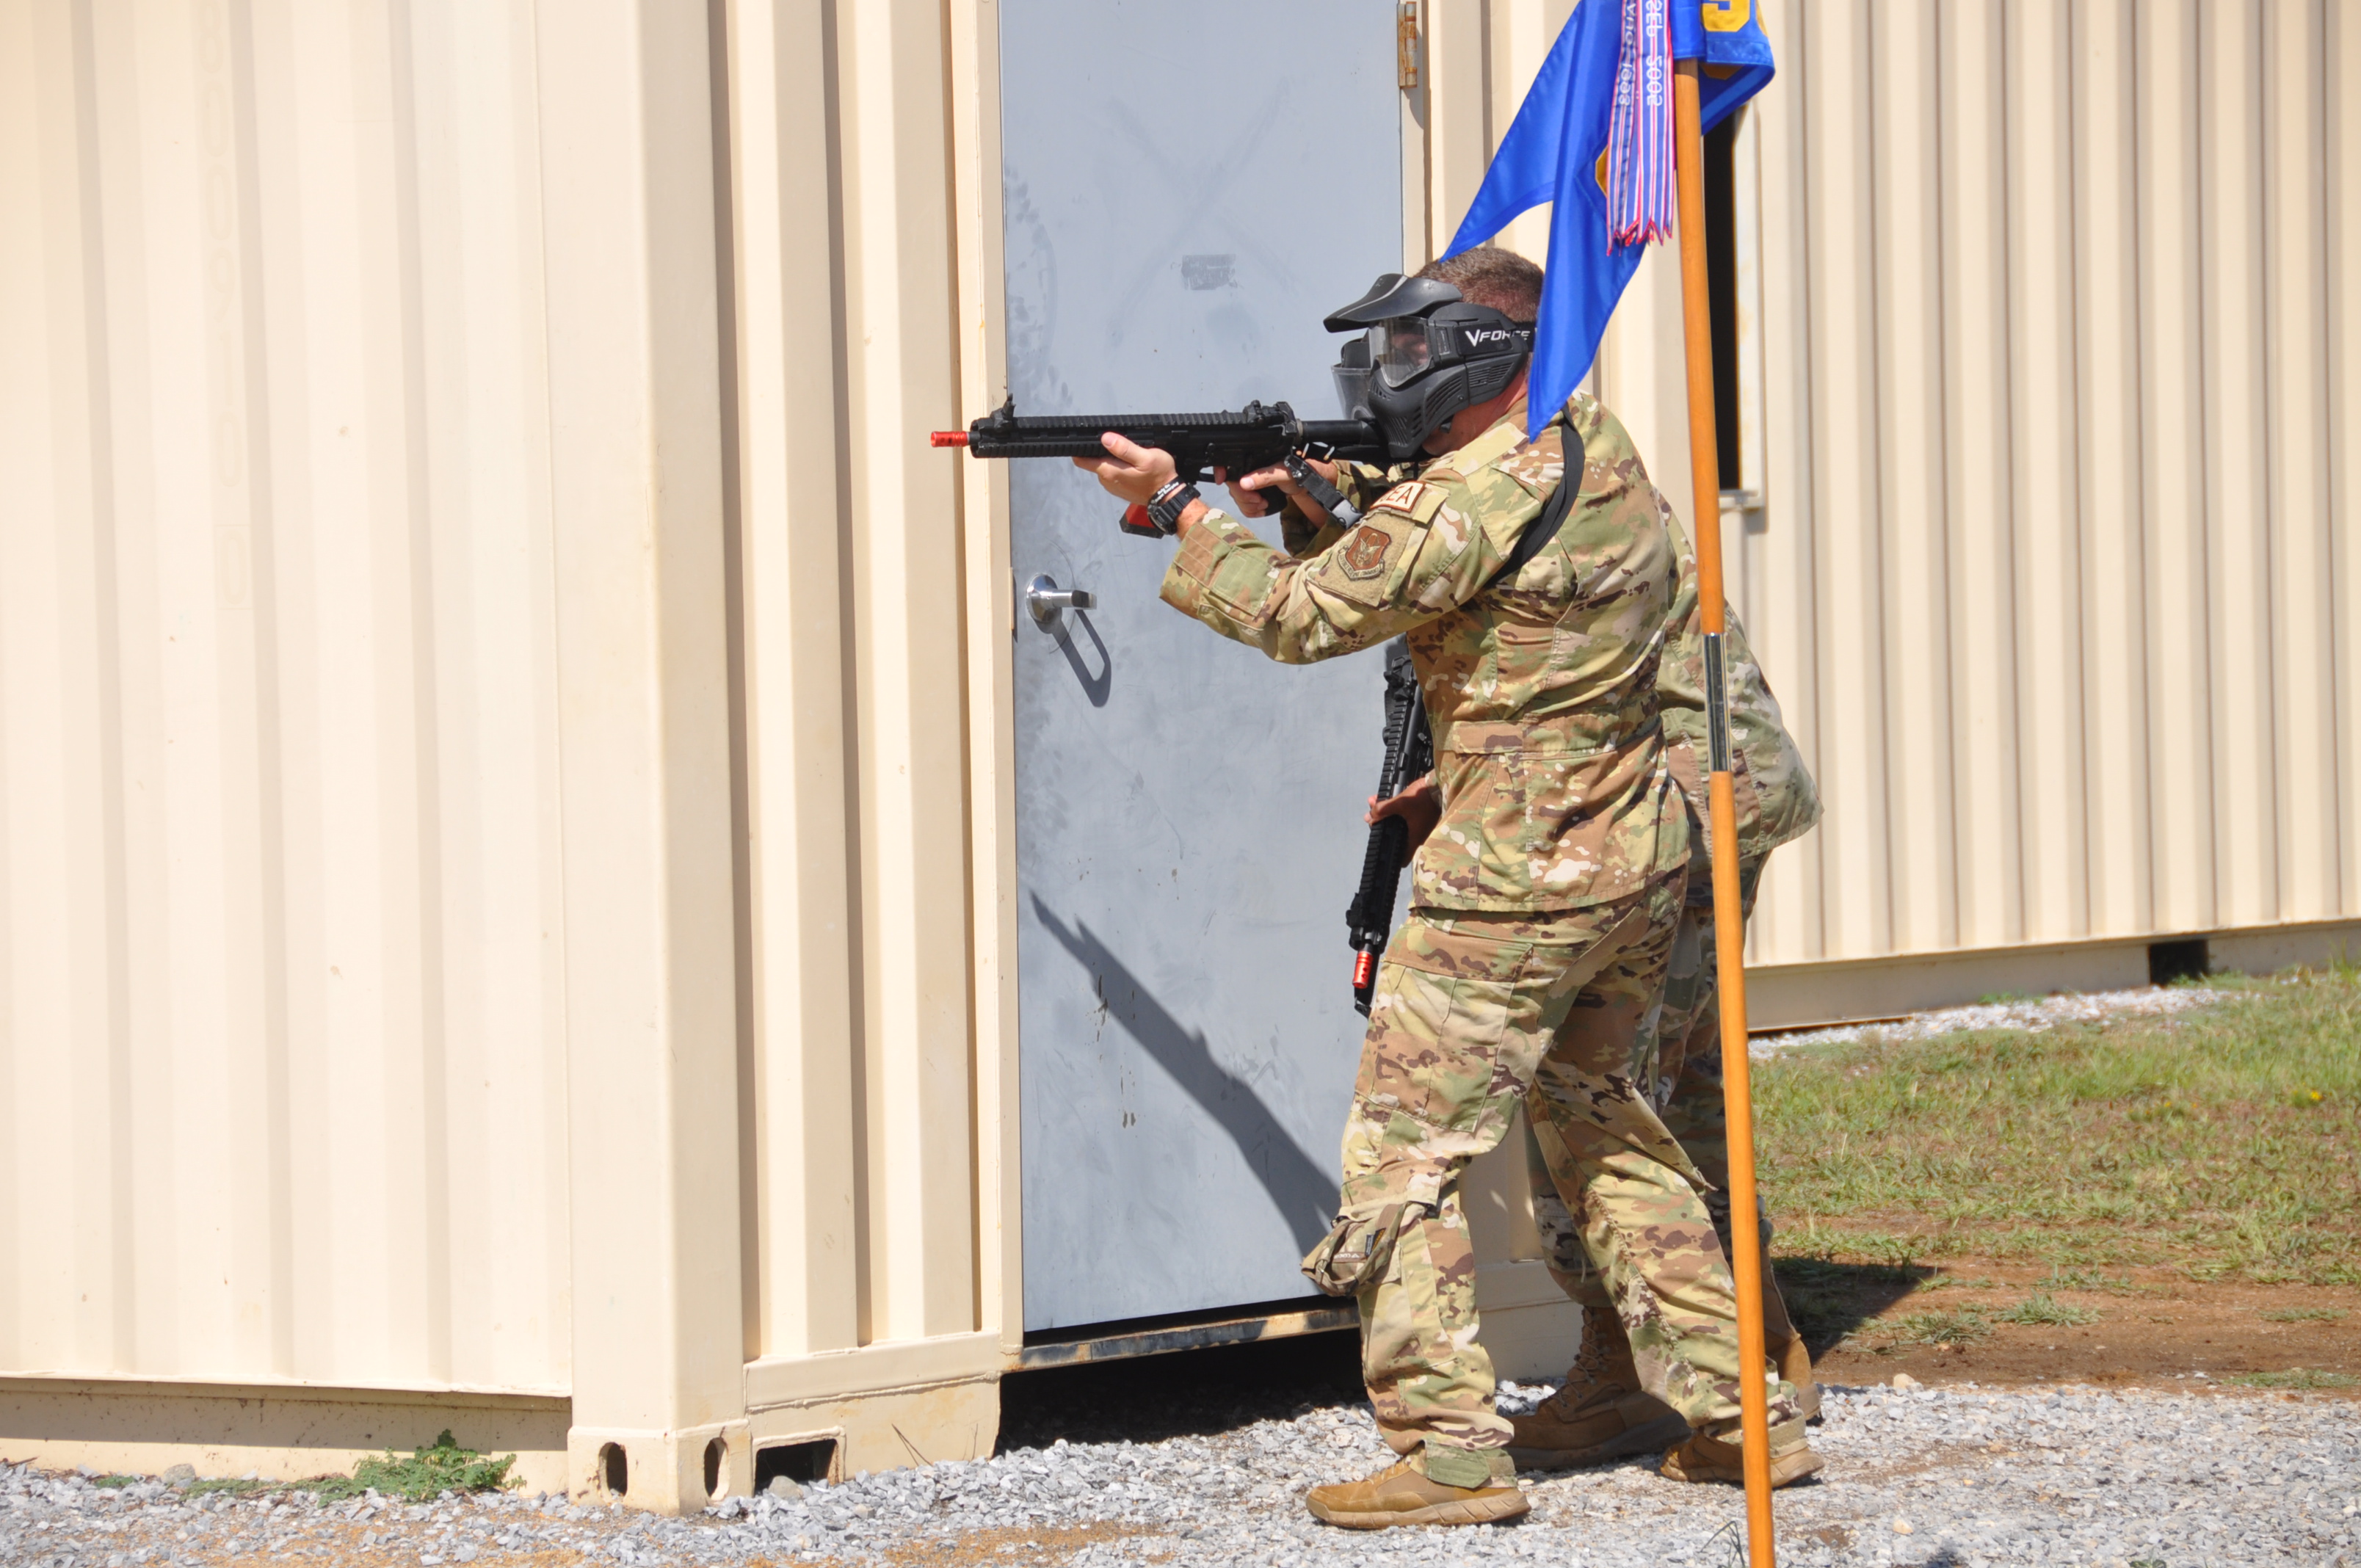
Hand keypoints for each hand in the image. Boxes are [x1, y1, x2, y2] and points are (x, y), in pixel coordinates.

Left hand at [1071, 432, 1177, 504]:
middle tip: (1122, 445)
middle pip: (1094, 460)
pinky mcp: (1119, 489)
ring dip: (1113, 460)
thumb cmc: (1160, 476)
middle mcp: (1106, 480)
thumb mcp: (1145, 457)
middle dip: (1103, 451)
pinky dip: (1119, 468)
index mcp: (1109, 471)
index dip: (1081, 448)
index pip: (1082, 459)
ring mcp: (1112, 486)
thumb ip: (1124, 448)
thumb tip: (1106, 438)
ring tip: (1130, 456)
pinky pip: (1113, 474)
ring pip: (1104, 466)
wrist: (1168, 497)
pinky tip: (1132, 466)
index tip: (1088, 440)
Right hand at [1216, 454, 1338, 518]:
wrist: (1310, 482)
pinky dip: (1251, 509)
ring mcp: (1251, 481)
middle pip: (1232, 484)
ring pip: (1237, 496)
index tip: (1222, 480)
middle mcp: (1249, 468)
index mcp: (1253, 457)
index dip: (1222, 471)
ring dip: (1248, 504)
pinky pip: (1244, 503)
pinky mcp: (1255, 492)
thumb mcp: (1283, 472)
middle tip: (1259, 500)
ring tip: (1263, 504)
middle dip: (1243, 496)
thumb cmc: (1300, 470)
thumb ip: (1264, 477)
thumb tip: (1245, 482)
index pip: (1229, 462)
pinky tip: (1262, 508)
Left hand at [1366, 774, 1441, 850]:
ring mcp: (1420, 828)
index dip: (1390, 855)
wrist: (1440, 785)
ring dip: (1385, 816)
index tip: (1380, 844)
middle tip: (1371, 816)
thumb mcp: (1400, 802)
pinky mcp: (1421, 819)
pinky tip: (1385, 800)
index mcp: (1414, 839)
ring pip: (1398, 826)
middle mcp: (1418, 837)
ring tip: (1374, 803)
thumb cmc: (1423, 798)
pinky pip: (1404, 819)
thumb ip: (1384, 809)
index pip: (1402, 859)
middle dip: (1381, 826)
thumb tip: (1371, 816)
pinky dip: (1394, 811)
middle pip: (1395, 838)